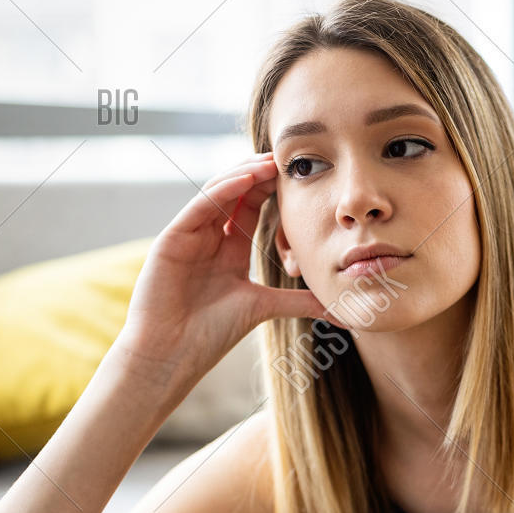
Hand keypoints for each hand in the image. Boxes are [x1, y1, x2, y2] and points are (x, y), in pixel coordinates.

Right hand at [114, 153, 328, 386]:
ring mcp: (188, 236)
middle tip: (287, 158)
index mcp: (229, 250)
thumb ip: (300, 302)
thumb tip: (342, 313)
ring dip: (243, 175)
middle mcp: (208, 238)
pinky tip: (244, 179)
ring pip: (217, 193)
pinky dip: (222, 191)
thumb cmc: (210, 334)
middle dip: (260, 174)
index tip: (300, 176)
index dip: (272, 189)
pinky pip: (199, 206)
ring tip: (270, 162)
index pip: (251, 208)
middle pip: (235, 193)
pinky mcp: (171, 239)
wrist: (170, 354)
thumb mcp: (264, 307)